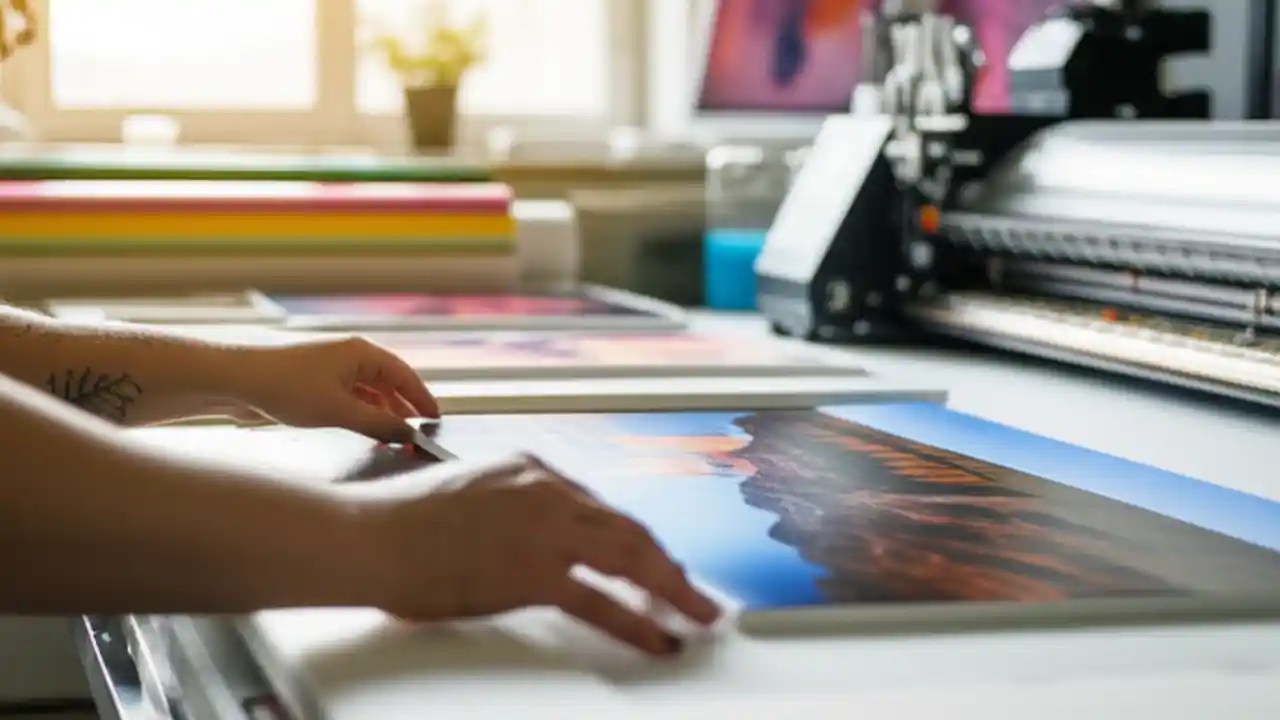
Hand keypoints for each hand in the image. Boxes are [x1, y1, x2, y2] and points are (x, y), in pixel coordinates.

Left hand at [236, 336, 438, 442]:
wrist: (241, 382)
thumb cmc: (289, 388)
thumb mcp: (340, 411)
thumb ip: (379, 424)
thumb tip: (408, 435)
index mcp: (362, 354)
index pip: (404, 375)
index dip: (422, 398)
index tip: (436, 418)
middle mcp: (352, 358)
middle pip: (389, 384)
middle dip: (404, 409)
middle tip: (417, 435)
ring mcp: (335, 370)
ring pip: (371, 394)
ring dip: (383, 415)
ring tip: (394, 439)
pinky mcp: (319, 384)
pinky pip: (353, 399)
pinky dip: (364, 415)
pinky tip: (367, 432)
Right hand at [348, 453, 722, 656]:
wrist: (365, 535)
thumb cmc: (400, 523)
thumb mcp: (468, 496)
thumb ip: (510, 510)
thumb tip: (530, 543)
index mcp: (530, 468)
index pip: (600, 506)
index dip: (634, 540)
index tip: (653, 561)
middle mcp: (546, 489)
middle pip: (628, 528)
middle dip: (667, 563)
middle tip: (693, 590)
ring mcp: (543, 527)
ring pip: (630, 556)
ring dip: (672, 589)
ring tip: (696, 613)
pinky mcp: (533, 569)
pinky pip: (601, 599)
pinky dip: (637, 621)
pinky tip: (657, 637)